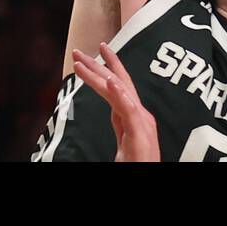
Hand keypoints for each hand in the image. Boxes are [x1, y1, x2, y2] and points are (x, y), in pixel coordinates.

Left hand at [72, 43, 161, 161]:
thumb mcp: (125, 138)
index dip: (110, 65)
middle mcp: (141, 115)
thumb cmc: (138, 162)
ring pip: (119, 92)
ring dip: (99, 75)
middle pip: (118, 83)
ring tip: (82, 63)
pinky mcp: (140, 135)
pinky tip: (111, 82)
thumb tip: (113, 108)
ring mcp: (142, 123)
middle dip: (97, 65)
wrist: (148, 176)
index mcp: (136, 114)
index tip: (98, 49)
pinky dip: (120, 94)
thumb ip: (121, 121)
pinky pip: (130, 110)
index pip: (122, 84)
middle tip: (78, 51)